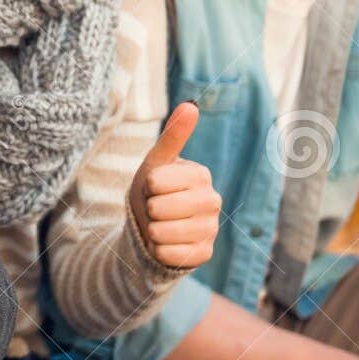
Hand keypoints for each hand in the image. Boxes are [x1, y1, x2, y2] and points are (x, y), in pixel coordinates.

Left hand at [129, 102, 219, 267]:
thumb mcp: (157, 162)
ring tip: (161, 224)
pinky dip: (158, 250)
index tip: (154, 186)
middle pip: (158, 208)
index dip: (146, 185)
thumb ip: (173, 136)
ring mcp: (211, 229)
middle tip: (157, 207)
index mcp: (201, 175)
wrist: (155, 227)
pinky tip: (166, 243)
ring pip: (161, 233)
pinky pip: (168, 254)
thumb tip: (190, 105)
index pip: (155, 181)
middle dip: (148, 209)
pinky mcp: (204, 253)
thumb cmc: (155, 191)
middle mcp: (212, 201)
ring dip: (151, 230)